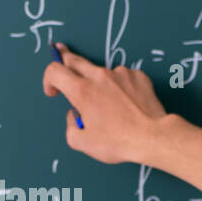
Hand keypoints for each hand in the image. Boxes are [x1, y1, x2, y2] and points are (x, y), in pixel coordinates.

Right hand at [41, 42, 167, 164]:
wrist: (152, 137)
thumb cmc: (118, 142)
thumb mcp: (82, 142)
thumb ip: (70, 125)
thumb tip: (75, 114)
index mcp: (82, 91)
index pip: (55, 71)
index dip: (48, 80)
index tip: (53, 92)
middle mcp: (99, 76)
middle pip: (74, 60)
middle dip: (64, 61)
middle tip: (61, 58)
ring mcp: (120, 73)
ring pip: (100, 72)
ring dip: (97, 82)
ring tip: (108, 105)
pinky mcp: (137, 76)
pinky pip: (122, 77)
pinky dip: (118, 86)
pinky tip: (125, 103)